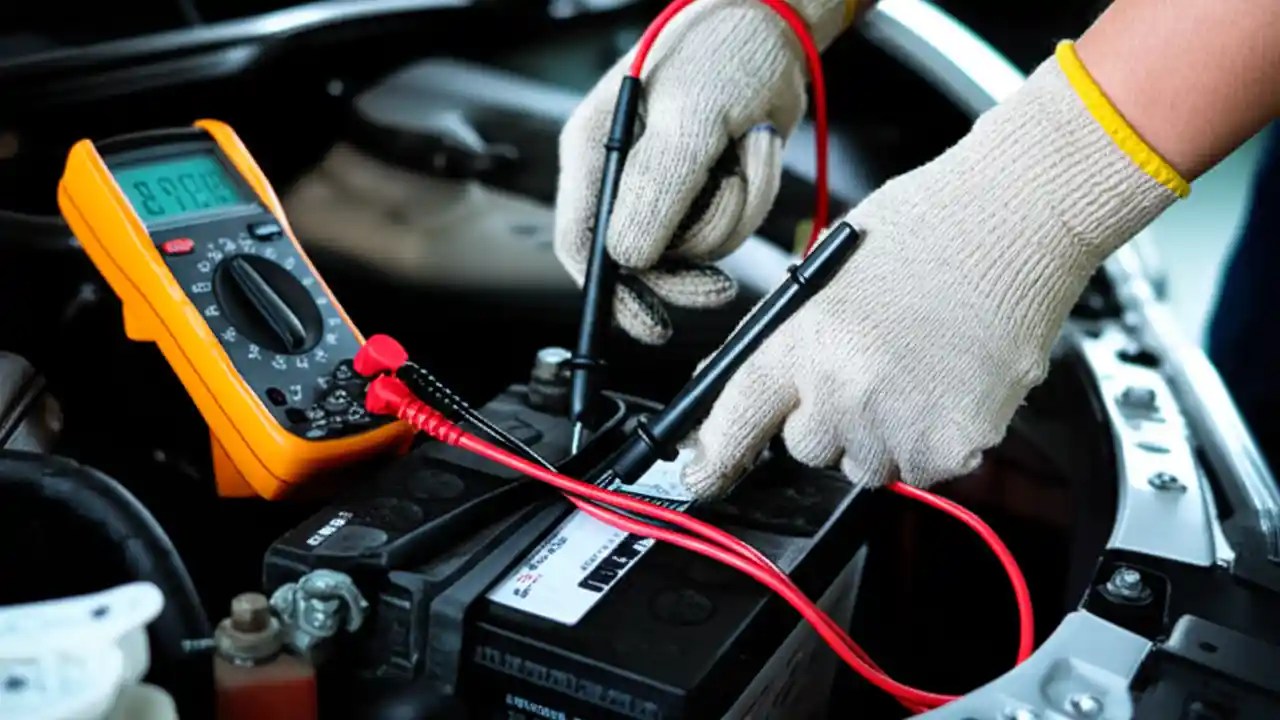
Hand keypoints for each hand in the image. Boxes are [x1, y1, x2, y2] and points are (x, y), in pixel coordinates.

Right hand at [554, 0, 850, 344]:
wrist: (779, 28)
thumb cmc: (724, 51)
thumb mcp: (690, 119)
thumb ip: (657, 189)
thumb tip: (629, 258)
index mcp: (597, 152)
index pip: (582, 244)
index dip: (611, 294)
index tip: (648, 323)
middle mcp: (626, 175)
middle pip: (642, 260)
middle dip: (687, 269)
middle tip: (717, 288)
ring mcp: (669, 184)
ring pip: (695, 246)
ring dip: (733, 213)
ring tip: (747, 154)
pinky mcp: (708, 187)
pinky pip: (729, 226)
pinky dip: (752, 197)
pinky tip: (755, 151)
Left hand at [681, 44, 1184, 496]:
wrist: (1020, 217)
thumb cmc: (929, 225)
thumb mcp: (829, 270)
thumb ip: (788, 338)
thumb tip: (755, 387)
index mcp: (805, 340)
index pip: (738, 418)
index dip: (717, 453)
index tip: (705, 474)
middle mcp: (846, 390)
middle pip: (807, 448)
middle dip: (826, 420)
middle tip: (867, 371)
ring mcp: (902, 423)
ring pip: (868, 465)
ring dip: (881, 434)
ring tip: (917, 369)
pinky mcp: (956, 444)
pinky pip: (925, 468)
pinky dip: (933, 440)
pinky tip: (950, 383)